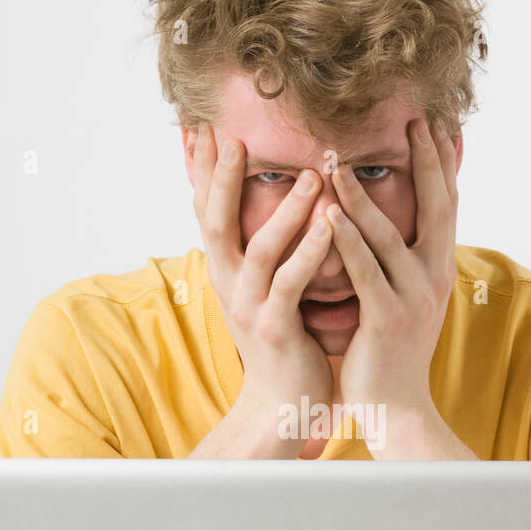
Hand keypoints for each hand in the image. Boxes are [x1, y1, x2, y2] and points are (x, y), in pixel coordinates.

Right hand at [192, 123, 332, 452]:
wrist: (282, 404)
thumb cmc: (282, 339)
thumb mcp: (264, 287)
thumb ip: (263, 248)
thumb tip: (271, 200)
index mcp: (224, 270)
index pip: (206, 209)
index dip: (202, 169)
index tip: (202, 126)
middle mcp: (228, 284)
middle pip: (215, 220)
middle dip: (221, 178)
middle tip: (232, 136)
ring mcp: (249, 307)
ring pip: (261, 249)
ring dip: (285, 210)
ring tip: (312, 175)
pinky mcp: (276, 328)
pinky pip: (291, 284)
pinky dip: (309, 252)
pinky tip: (329, 229)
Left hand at [327, 117, 458, 441]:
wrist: (398, 410)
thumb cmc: (393, 353)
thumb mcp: (407, 298)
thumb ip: (403, 259)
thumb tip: (394, 221)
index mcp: (440, 268)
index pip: (447, 202)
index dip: (444, 161)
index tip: (437, 120)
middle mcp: (435, 276)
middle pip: (435, 205)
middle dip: (425, 160)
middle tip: (413, 118)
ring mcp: (413, 298)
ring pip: (388, 235)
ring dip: (362, 195)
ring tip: (338, 161)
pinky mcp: (386, 319)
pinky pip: (365, 272)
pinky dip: (347, 241)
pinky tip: (328, 215)